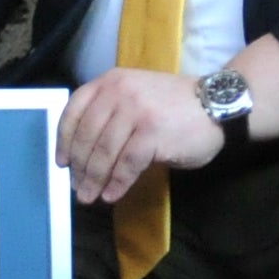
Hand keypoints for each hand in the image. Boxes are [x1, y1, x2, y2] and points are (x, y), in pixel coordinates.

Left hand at [58, 68, 224, 205]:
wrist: (216, 105)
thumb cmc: (174, 105)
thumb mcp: (136, 95)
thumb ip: (111, 113)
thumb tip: (83, 153)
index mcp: (111, 81)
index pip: (74, 110)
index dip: (64, 140)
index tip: (62, 162)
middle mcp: (119, 92)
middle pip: (87, 136)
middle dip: (80, 167)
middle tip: (77, 188)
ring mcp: (136, 112)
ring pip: (104, 153)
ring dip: (94, 180)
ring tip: (90, 197)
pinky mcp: (152, 133)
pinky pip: (126, 164)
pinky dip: (117, 183)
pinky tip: (113, 195)